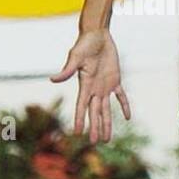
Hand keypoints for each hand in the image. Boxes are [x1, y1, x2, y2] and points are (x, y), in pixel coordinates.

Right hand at [50, 29, 130, 143]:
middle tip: (96, 142)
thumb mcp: (75, 57)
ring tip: (107, 137)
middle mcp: (94, 89)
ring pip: (106, 109)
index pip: (81, 106)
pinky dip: (124, 105)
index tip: (78, 133)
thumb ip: (67, 70)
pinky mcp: (115, 79)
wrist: (97, 35)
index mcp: (84, 85)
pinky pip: (121, 96)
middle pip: (95, 112)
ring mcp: (105, 85)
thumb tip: (52, 80)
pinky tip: (126, 117)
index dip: (80, 120)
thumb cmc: (84, 44)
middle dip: (96, 127)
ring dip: (107, 123)